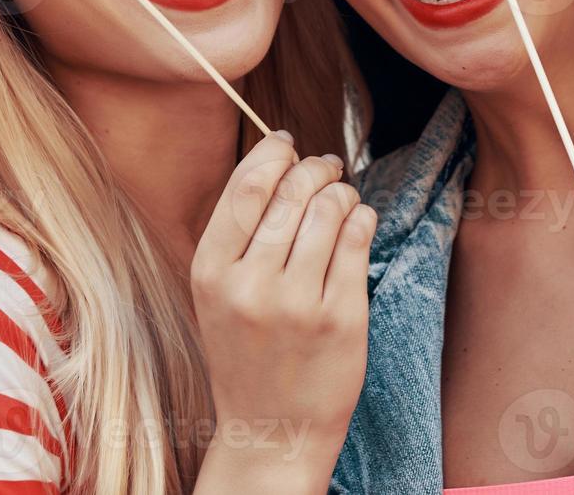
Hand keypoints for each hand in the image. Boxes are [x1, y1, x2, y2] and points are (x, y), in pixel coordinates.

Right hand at [190, 131, 376, 492]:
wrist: (272, 430)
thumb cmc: (246, 351)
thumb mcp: (218, 293)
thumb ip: (239, 234)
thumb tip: (278, 161)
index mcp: (211, 273)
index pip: (247, 187)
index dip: (273, 154)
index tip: (287, 145)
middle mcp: (252, 286)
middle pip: (293, 191)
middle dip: (315, 167)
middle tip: (326, 167)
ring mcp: (299, 303)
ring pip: (330, 209)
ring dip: (342, 191)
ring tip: (342, 198)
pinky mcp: (342, 317)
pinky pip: (358, 239)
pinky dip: (362, 218)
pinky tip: (357, 222)